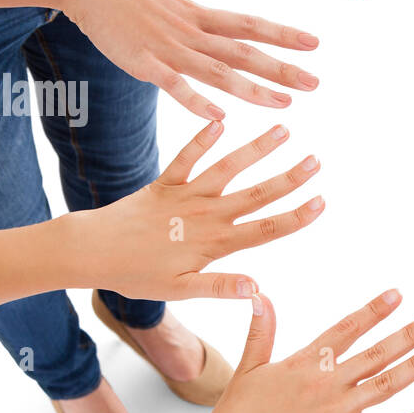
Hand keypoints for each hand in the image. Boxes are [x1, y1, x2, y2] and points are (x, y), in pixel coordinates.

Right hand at [61, 0, 320, 120]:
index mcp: (197, 12)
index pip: (250, 24)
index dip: (283, 34)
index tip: (315, 43)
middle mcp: (190, 30)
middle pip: (245, 52)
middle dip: (282, 68)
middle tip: (316, 83)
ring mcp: (168, 47)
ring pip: (218, 71)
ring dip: (253, 90)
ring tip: (285, 104)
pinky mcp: (142, 62)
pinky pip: (174, 85)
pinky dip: (196, 101)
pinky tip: (220, 118)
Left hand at [69, 121, 323, 300]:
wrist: (92, 251)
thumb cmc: (137, 275)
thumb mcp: (179, 290)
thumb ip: (220, 287)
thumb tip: (258, 289)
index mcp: (214, 243)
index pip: (265, 229)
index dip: (296, 217)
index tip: (321, 201)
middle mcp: (206, 215)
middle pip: (256, 194)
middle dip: (289, 178)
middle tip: (316, 160)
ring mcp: (186, 195)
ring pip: (229, 168)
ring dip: (257, 149)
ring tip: (282, 129)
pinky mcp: (165, 182)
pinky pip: (187, 157)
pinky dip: (202, 138)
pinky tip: (221, 121)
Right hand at [206, 290, 413, 412]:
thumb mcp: (249, 365)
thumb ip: (262, 330)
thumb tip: (260, 295)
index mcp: (307, 361)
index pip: (348, 328)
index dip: (374, 311)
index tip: (399, 294)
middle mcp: (327, 381)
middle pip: (377, 353)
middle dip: (409, 334)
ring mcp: (336, 410)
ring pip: (385, 384)